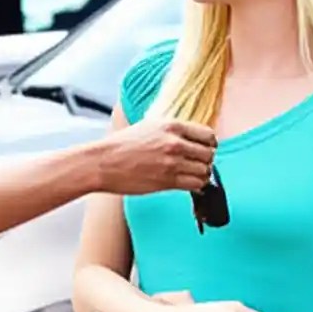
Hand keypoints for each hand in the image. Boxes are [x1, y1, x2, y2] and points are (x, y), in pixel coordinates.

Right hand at [95, 118, 215, 193]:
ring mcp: (172, 163)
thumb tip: (191, 138)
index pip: (208, 135)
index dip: (208, 144)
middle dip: (205, 160)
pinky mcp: (168, 181)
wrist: (103, 162)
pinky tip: (187, 183)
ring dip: (201, 175)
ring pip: (205, 171)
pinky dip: (195, 186)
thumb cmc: (122, 145)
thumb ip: (172, 130)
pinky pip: (195, 185)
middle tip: (195, 164)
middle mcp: (175, 143)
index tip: (202, 149)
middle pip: (209, 154)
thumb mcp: (149, 126)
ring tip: (190, 175)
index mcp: (172, 126)